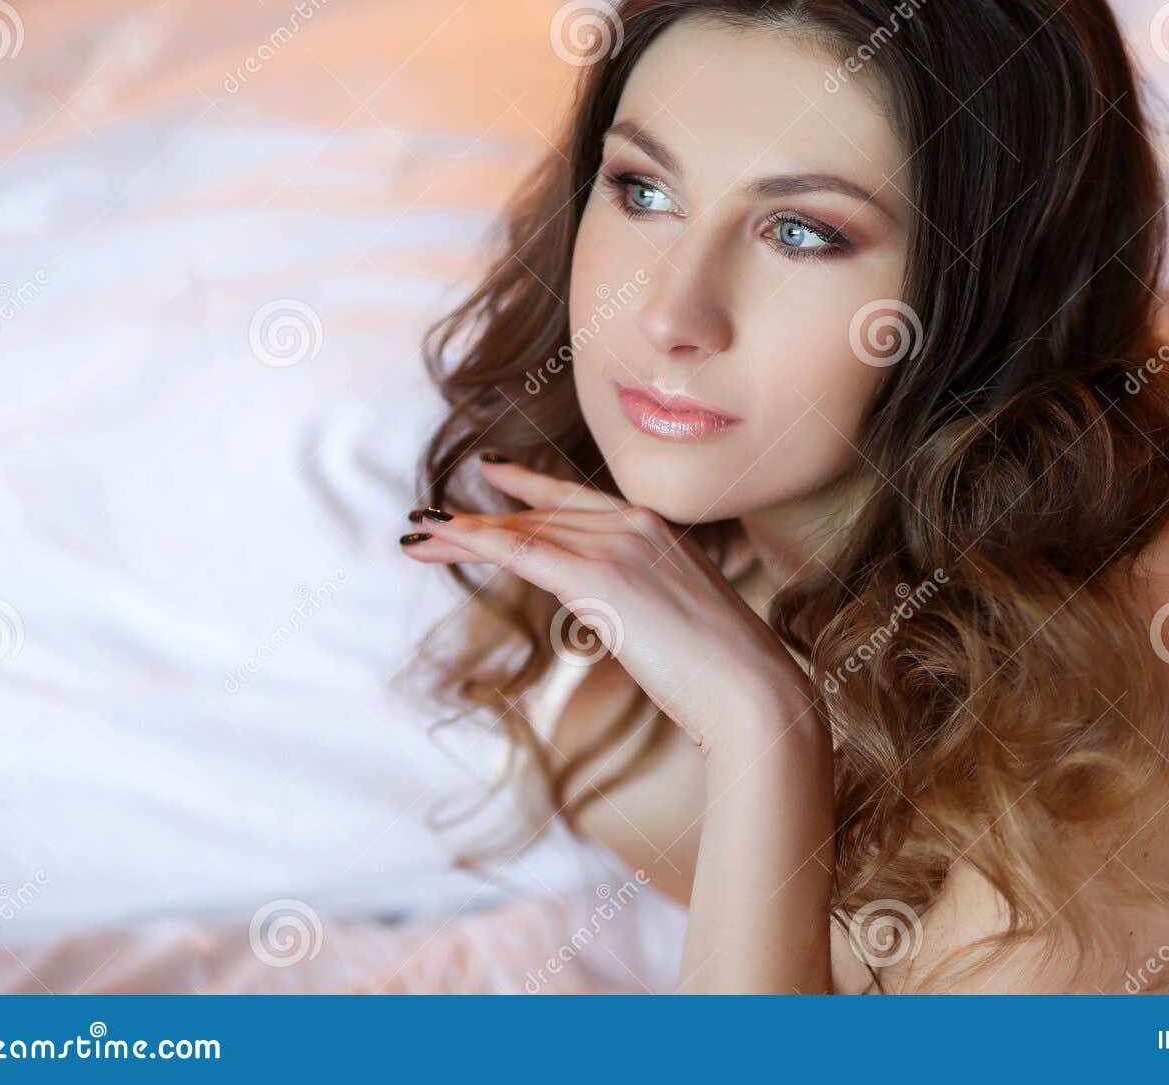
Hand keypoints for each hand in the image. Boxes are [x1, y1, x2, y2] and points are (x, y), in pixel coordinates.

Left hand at [399, 456, 818, 752]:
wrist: (753, 693)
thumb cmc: (727, 676)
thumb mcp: (684, 624)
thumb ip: (651, 605)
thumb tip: (632, 621)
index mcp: (661, 531)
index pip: (578, 504)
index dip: (529, 490)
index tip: (493, 475)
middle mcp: (639, 524)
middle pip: (542, 516)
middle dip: (482, 520)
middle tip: (429, 522)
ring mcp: (621, 545)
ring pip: (524, 532)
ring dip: (462, 535)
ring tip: (415, 539)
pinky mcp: (601, 576)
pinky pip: (521, 553)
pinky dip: (474, 542)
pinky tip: (438, 540)